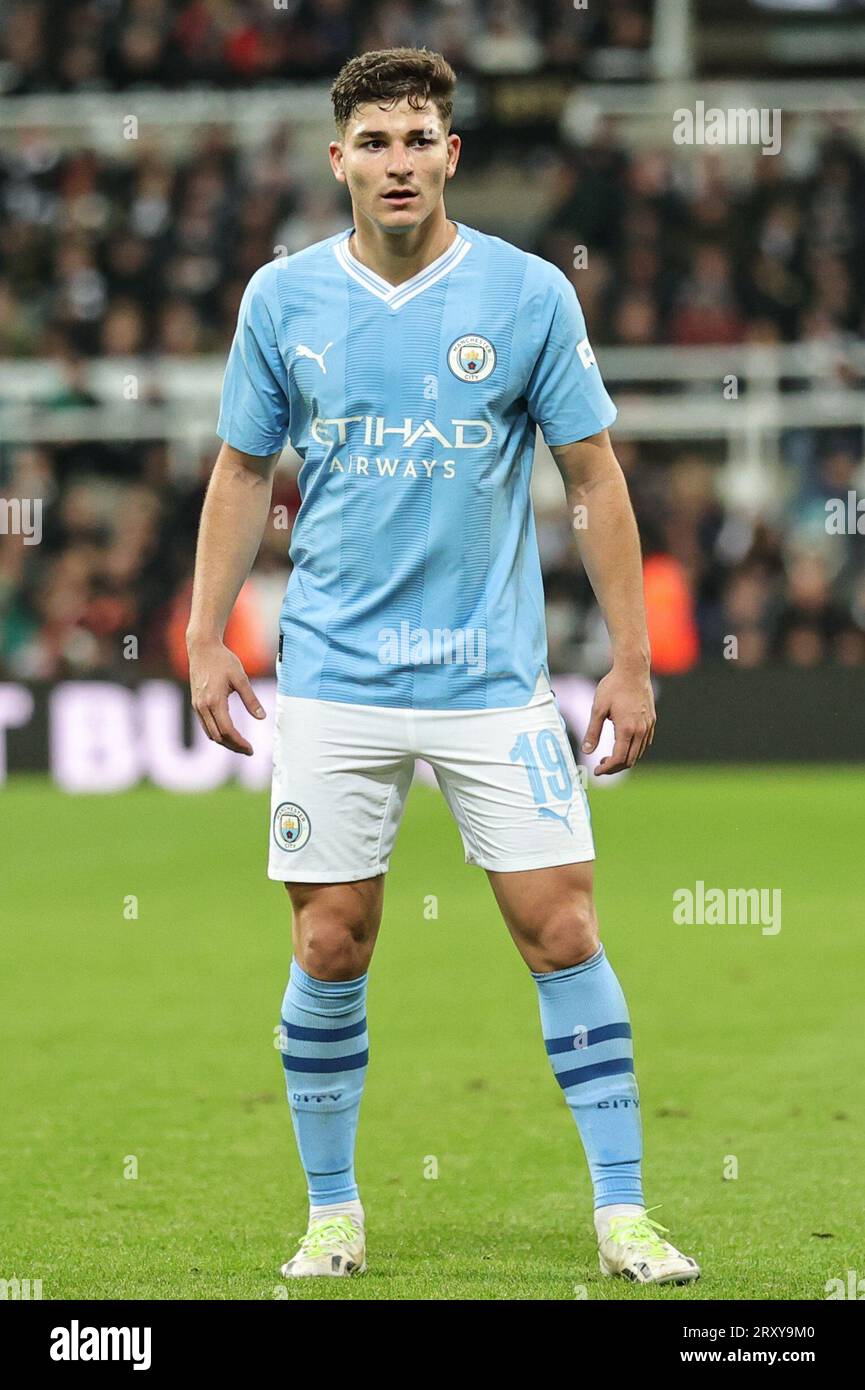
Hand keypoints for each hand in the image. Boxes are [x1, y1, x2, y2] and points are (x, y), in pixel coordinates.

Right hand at [188, 638, 265, 755]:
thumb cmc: (223, 660)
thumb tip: (262, 718)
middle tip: (249, 750)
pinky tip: (228, 733)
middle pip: (218, 737)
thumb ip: (251, 699)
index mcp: (214, 701)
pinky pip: (205, 726)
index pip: (227, 731)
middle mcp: (203, 706)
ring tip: (240, 745)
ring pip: (210, 734)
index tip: (251, 749)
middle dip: (233, 746)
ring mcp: (197, 706)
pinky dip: (217, 734)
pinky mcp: (196, 704)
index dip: (240, 743)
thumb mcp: (241, 678)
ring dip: (225, 742)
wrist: (202, 648)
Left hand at [581, 662, 654, 774]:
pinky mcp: (651, 720)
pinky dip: (634, 750)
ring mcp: (648, 726)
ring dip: (624, 759)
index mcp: (627, 729)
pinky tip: (622, 744)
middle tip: (600, 766)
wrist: (633, 670)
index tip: (596, 771)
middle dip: (615, 767)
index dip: (607, 769)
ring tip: (608, 756)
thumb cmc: (613, 686)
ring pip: (639, 753)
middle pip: (630, 760)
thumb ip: (592, 732)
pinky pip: (645, 742)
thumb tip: (586, 751)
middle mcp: (641, 730)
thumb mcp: (597, 708)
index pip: (619, 759)